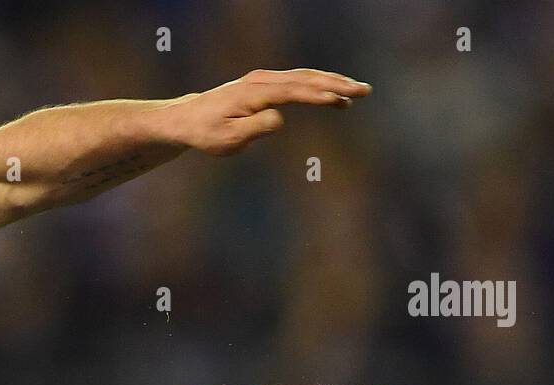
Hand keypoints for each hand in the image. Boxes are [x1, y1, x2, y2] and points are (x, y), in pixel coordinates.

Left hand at [162, 68, 370, 155]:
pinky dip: (319, 85)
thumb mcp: (227, 139)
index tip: (338, 100)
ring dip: (333, 82)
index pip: (291, 91)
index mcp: (253, 93)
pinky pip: (298, 81)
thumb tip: (280, 118)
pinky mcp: (266, 84)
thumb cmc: (207, 133)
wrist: (188, 118)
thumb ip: (255, 129)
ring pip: (304, 77)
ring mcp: (264, 80)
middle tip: (364, 91)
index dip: (315, 95)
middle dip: (336, 83)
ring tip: (357, 93)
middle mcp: (261, 80)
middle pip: (304, 78)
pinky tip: (334, 95)